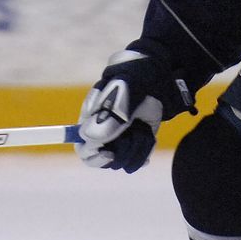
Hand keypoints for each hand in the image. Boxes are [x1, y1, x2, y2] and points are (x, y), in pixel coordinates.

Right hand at [77, 50, 194, 172]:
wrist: (157, 79)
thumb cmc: (136, 79)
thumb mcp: (125, 89)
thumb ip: (112, 111)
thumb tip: (92, 138)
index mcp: (91, 119)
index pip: (83, 148)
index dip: (93, 155)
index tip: (109, 152)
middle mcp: (102, 133)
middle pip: (103, 160)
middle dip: (122, 150)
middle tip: (136, 133)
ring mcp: (118, 140)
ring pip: (122, 161)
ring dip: (137, 147)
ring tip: (143, 127)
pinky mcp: (134, 143)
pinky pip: (136, 160)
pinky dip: (145, 151)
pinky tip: (149, 138)